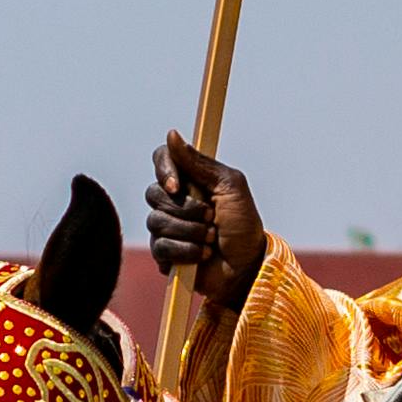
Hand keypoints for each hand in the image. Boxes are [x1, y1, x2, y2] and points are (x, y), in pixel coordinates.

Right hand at [147, 137, 271, 323]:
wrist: (247, 266)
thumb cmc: (244, 225)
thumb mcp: (230, 187)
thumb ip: (200, 164)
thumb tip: (171, 135)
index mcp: (191, 179)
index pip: (162, 159)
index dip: (165, 170)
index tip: (178, 186)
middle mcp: (174, 200)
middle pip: (154, 193)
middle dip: (187, 209)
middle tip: (212, 217)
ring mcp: (166, 226)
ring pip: (157, 221)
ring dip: (191, 232)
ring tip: (212, 238)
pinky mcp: (163, 252)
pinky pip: (161, 246)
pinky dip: (187, 250)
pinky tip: (203, 254)